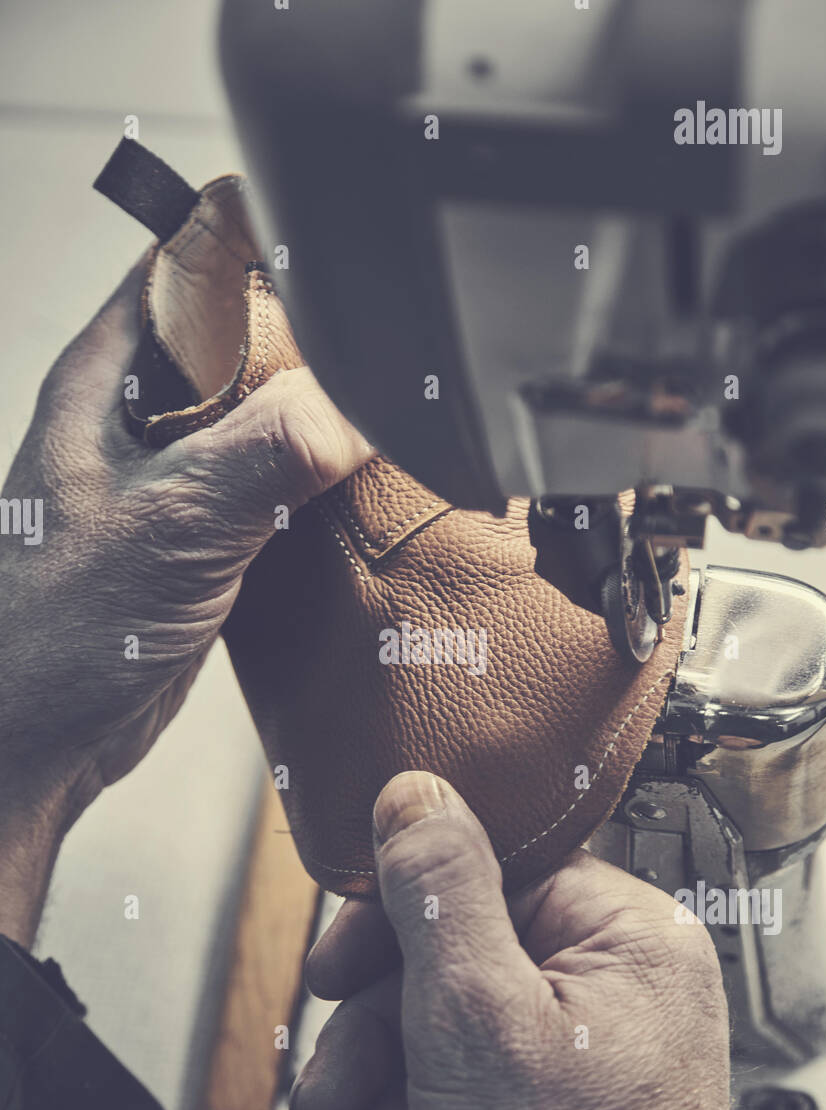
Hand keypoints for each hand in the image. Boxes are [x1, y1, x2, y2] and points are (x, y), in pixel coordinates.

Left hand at [0, 260, 372, 940]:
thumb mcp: (169, 521)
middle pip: (244, 344)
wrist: (38, 741)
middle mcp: (139, 419)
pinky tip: (358, 502)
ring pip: (265, 421)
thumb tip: (353, 408)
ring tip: (387, 430)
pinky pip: (274, 490)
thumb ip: (264, 453)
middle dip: (313, 350)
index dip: (264, 251)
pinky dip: (318, 491)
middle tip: (387, 361)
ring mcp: (175, 481)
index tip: (345, 266)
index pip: (190, 268)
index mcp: (106, 379)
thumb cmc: (53, 633)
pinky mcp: (203, 539)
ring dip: (321, 426)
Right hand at [292, 771, 760, 1109]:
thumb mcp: (478, 1018)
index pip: (491, 872)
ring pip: (449, 1036)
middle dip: (375, 1035)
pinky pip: (471, 1093)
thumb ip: (440, 893)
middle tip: (330, 1087)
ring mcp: (589, 1056)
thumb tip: (416, 794)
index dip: (397, 918)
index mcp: (625, 936)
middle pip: (456, 961)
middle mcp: (616, 987)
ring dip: (382, 1100)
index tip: (338, 960)